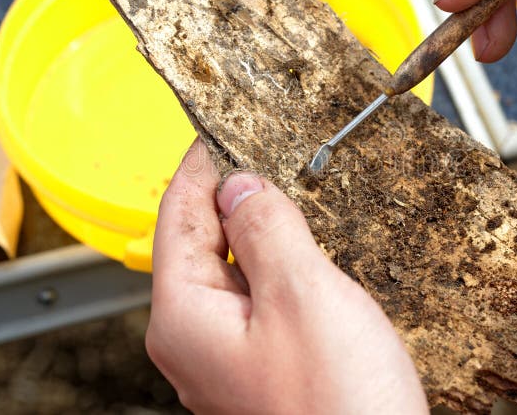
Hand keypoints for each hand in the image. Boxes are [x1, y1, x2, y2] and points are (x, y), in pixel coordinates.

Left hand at [146, 138, 427, 414]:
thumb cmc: (339, 404)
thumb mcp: (302, 295)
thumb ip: (265, 230)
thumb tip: (240, 188)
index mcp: (185, 318)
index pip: (177, 218)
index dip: (198, 168)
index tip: (217, 130)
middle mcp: (195, 340)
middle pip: (199, 243)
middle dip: (230, 196)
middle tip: (265, 154)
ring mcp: (227, 357)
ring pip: (231, 271)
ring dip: (257, 230)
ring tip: (288, 193)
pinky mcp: (263, 366)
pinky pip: (257, 299)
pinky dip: (276, 265)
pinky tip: (303, 251)